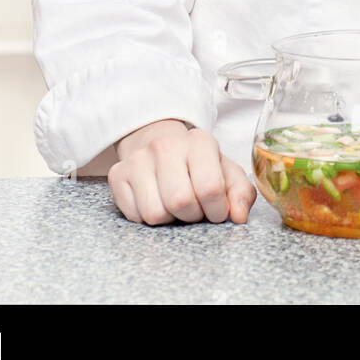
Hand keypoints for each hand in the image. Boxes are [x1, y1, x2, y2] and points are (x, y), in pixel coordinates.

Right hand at [108, 118, 256, 225]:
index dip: (217, 210)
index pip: (210, 188)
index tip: (216, 209)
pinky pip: (135, 216)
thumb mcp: (226, 171)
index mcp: (199, 141)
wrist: (159, 142)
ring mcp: (138, 159)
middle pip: (180, 202)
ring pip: (155, 213)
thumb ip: (241, 193)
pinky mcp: (118, 175)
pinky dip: (147, 217)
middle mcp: (166, 145)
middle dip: (192, 215)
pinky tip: (155, 200)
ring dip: (169, 218)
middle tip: (194, 207)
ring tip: (174, 203)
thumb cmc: (197, 163)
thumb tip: (239, 216)